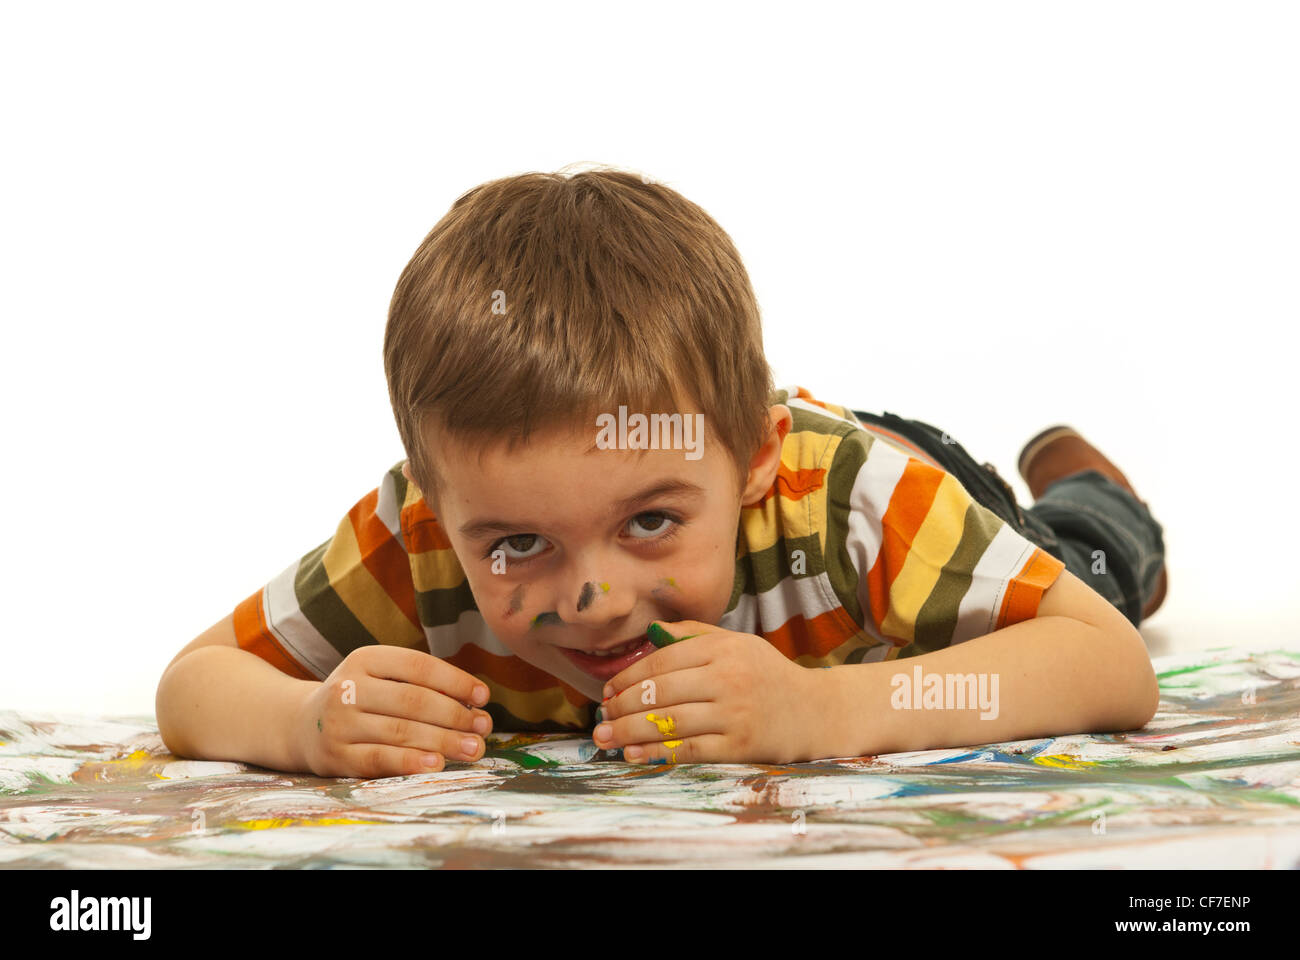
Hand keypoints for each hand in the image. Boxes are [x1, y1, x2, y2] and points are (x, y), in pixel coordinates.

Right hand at [292, 646, 493, 777]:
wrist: (301, 725)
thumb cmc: (360, 699)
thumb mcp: (380, 678)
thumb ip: (420, 684)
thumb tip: (475, 703)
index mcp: (365, 659)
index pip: (418, 666)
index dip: (455, 681)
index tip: (484, 697)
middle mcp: (348, 687)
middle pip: (413, 701)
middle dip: (455, 715)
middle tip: (484, 728)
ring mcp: (339, 722)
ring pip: (400, 731)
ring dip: (444, 741)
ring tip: (474, 749)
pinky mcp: (336, 756)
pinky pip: (379, 758)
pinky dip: (411, 761)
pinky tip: (437, 764)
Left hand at [595, 619, 819, 763]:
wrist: (816, 711)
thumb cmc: (767, 675)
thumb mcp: (736, 643)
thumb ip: (693, 634)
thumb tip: (650, 634)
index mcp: (723, 649)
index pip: (662, 661)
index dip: (628, 677)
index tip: (608, 690)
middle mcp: (728, 679)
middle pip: (661, 692)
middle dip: (623, 706)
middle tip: (600, 718)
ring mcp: (735, 714)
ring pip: (670, 722)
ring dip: (630, 731)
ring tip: (606, 738)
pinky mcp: (740, 746)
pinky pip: (689, 749)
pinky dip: (656, 753)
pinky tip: (633, 754)